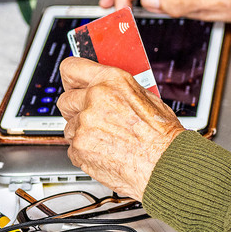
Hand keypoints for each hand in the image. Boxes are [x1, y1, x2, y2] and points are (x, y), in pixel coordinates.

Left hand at [57, 56, 185, 200]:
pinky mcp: (79, 148)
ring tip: (107, 140)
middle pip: (65, 100)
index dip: (71, 79)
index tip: (71, 85)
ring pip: (69, 127)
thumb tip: (106, 89)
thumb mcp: (147, 98)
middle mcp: (95, 99)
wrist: (165, 164)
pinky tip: (105, 151)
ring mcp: (84, 124)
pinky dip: (85, 151)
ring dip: (82, 133)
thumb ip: (118, 91)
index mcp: (111, 82)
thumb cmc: (163, 135)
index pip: (72, 68)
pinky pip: (73, 148)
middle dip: (76, 110)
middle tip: (92, 118)